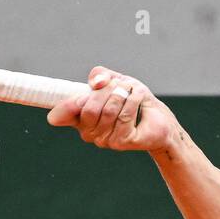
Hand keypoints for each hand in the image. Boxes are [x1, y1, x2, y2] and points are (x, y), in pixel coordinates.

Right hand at [47, 66, 178, 152]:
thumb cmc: (133, 100)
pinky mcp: (122, 142)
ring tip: (131, 90)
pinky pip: (124, 115)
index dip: (63, 108)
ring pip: (108, 110)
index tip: (66, 105)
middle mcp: (89, 133)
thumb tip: (96, 82)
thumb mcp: (114, 81)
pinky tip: (140, 96)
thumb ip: (100, 76)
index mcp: (81, 119)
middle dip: (106, 90)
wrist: (157, 118)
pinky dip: (134, 99)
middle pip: (89, 108)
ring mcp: (105, 140)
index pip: (62, 116)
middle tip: (120, 85)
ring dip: (123, 93)